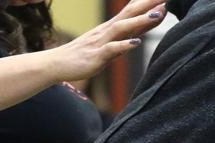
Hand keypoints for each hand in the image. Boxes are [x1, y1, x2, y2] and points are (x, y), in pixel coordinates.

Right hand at [43, 1, 166, 84]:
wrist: (57, 64)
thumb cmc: (86, 54)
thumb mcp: (110, 43)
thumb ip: (127, 35)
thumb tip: (144, 28)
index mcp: (111, 28)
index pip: (132, 11)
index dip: (148, 3)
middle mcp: (107, 31)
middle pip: (129, 14)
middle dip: (148, 5)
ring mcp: (101, 42)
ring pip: (122, 28)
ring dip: (139, 21)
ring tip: (157, 15)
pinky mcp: (96, 57)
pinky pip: (111, 50)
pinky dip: (124, 45)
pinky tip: (137, 43)